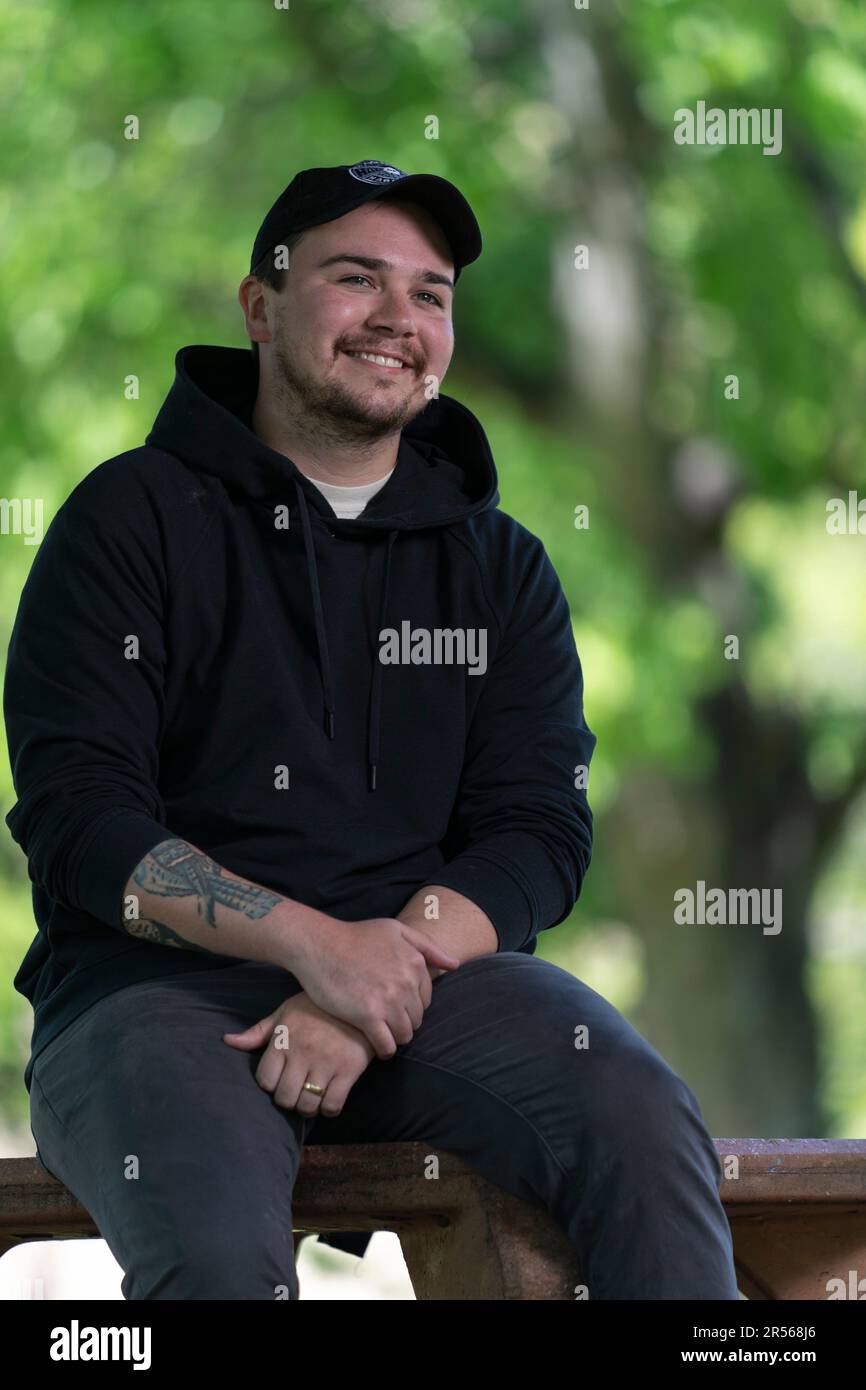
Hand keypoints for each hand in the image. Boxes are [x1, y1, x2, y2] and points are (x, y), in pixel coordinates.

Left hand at [222, 991, 375, 1117]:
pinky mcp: (349, 1070)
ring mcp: (326, 1063)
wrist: (360, 998)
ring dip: (307, 1108)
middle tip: (296, 1092)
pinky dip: (329, 1110)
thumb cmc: (318, 1007)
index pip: (265, 1080)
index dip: (270, 1085)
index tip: (280, 1080)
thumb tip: (227, 1041)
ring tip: (312, 1099)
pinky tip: (330, 1100)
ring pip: (307, 1105)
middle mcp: (303, 1052)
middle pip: (284, 1098)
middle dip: (288, 1100)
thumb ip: (258, 1032)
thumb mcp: (286, 1012)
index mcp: (285, 1039)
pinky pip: (332, 1105)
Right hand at [288, 915, 459, 1060]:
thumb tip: (455, 965)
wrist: (319, 945)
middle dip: (405, 1021)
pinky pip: (387, 1045)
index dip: (411, 1005)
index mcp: (415, 962)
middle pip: (417, 1018)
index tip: (396, 1005)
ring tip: (383, 1033)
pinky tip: (378, 1047)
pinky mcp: (367, 1016)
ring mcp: (388, 1000)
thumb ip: (428, 946)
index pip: (426, 999)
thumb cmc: (355, 936)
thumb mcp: (395, 930)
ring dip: (396, 1037)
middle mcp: (406, 982)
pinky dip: (385, 1050)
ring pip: (405, 1034)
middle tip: (387, 1019)